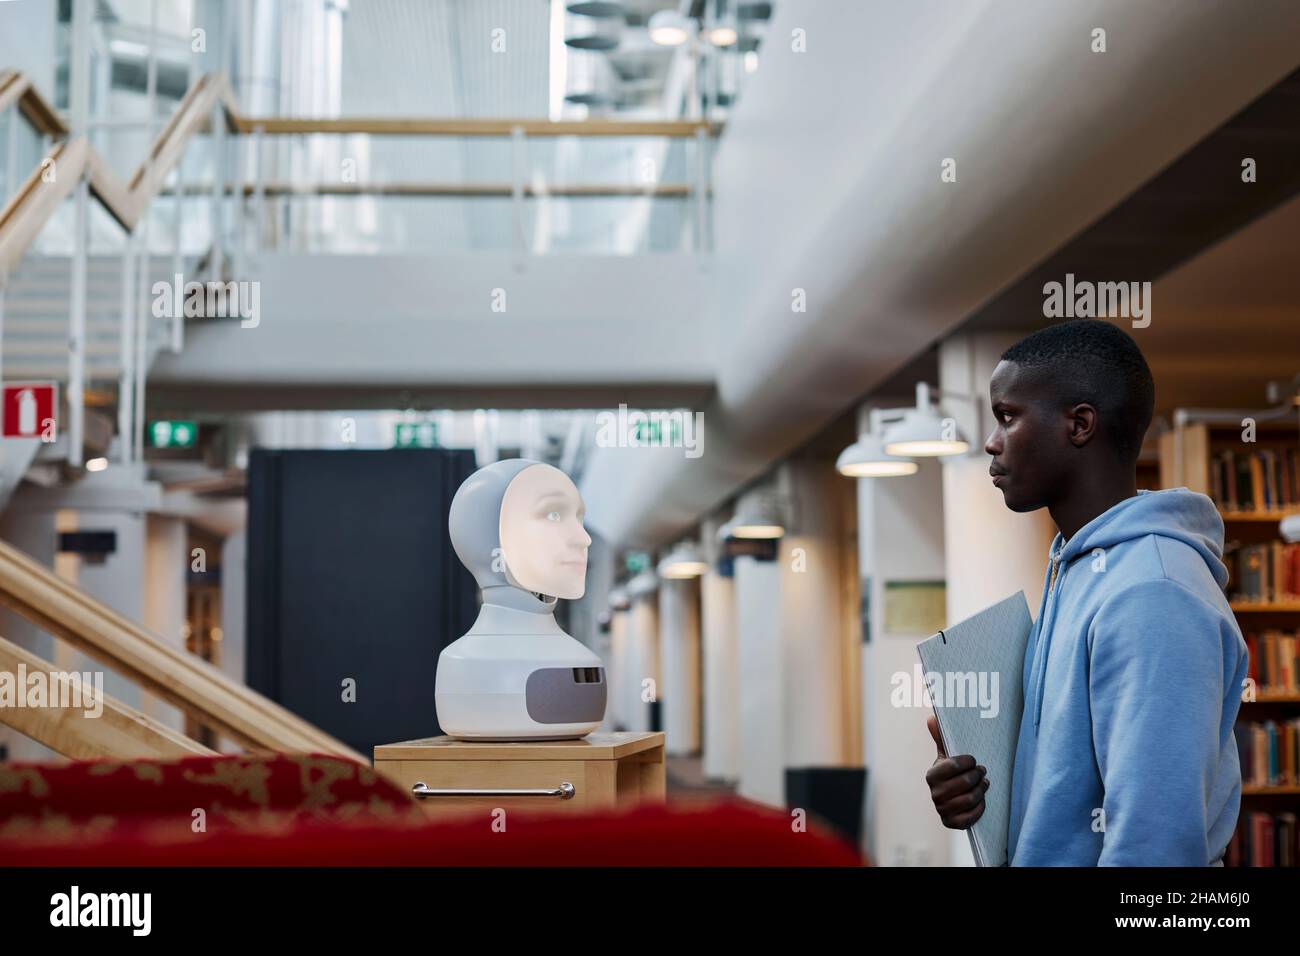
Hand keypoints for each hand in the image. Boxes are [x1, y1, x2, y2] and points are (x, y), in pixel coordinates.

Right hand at [925, 715, 988, 829]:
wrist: (951, 799)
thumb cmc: (951, 774)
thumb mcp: (946, 756)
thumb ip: (941, 738)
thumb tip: (932, 717)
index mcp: (932, 775)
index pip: (952, 765)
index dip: (967, 762)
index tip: (973, 760)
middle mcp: (934, 794)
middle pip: (964, 783)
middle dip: (978, 776)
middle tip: (983, 771)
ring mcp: (942, 809)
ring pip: (970, 799)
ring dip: (981, 791)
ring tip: (985, 784)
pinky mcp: (951, 823)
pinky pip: (970, 817)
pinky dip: (979, 808)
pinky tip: (981, 801)